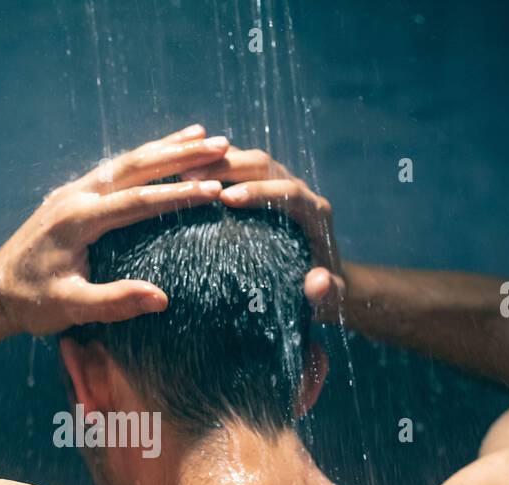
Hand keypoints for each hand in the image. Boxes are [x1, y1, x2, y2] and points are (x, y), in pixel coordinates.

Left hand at [0, 125, 229, 335]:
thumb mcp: (72, 309)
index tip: (215, 189)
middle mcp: (75, 196)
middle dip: (181, 154)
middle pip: (136, 166)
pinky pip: (113, 169)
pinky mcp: (70, 196)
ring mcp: (71, 192)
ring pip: (125, 160)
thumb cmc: (31, 305)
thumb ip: (115, 302)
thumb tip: (161, 298)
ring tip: (204, 134)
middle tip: (222, 145)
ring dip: (165, 147)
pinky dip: (143, 158)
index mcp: (78, 220)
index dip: (178, 194)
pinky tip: (162, 151)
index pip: (138, 200)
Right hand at [181, 145, 344, 321]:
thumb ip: (327, 293)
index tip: (227, 199)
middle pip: (265, 165)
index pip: (289, 192)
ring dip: (215, 161)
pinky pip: (236, 167)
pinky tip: (182, 175)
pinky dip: (211, 166)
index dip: (260, 191)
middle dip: (230, 167)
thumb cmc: (320, 294)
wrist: (319, 281)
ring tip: (180, 172)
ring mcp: (278, 184)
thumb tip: (317, 281)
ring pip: (248, 160)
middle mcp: (298, 192)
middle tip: (193, 178)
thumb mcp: (327, 300)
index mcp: (316, 213)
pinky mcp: (261, 186)